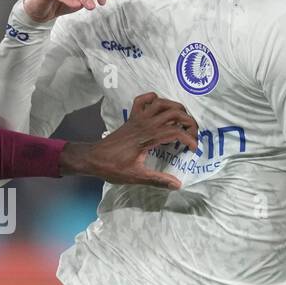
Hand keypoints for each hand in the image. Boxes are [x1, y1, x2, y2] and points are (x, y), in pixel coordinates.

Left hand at [60, 92, 198, 187]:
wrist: (93, 158)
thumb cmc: (113, 168)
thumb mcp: (136, 177)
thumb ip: (158, 180)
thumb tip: (177, 185)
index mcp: (148, 138)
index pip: (176, 133)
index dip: (189, 139)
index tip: (193, 150)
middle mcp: (145, 124)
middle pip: (174, 113)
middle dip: (188, 121)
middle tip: (191, 134)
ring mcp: (138, 119)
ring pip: (161, 103)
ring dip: (176, 108)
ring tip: (182, 120)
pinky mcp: (131, 119)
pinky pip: (143, 101)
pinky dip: (153, 99)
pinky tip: (160, 108)